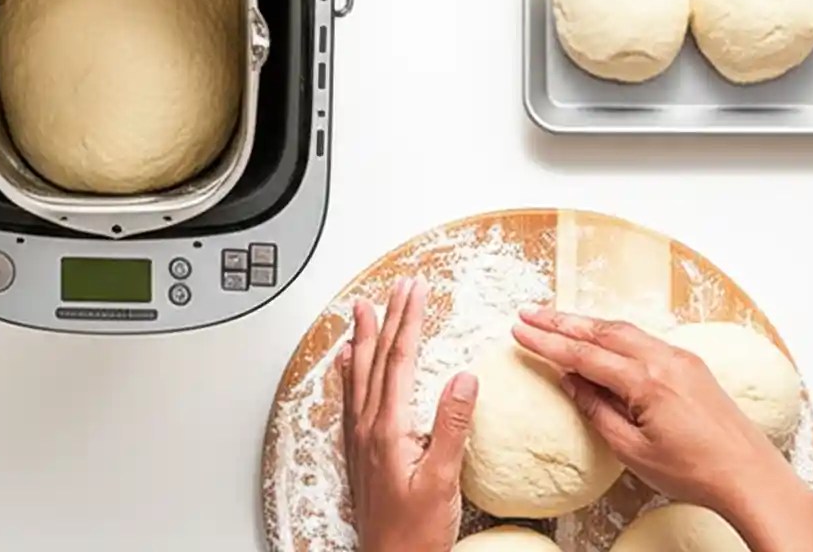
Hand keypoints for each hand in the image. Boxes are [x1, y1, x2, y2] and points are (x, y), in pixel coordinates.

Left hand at [340, 277, 479, 551]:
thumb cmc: (415, 532)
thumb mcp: (443, 479)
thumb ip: (452, 425)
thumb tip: (465, 378)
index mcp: (389, 427)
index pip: (400, 359)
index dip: (409, 320)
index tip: (417, 290)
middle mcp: (369, 427)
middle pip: (378, 358)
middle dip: (389, 317)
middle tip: (398, 285)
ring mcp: (360, 438)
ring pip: (359, 374)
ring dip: (363, 337)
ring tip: (364, 309)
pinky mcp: (360, 452)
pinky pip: (350, 398)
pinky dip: (349, 372)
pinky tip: (347, 362)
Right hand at [512, 307, 812, 551]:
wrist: (751, 476)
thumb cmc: (694, 472)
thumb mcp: (632, 449)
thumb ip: (597, 409)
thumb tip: (571, 380)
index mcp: (646, 381)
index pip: (583, 355)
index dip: (547, 343)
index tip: (519, 332)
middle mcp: (664, 359)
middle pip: (601, 331)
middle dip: (560, 321)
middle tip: (527, 313)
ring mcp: (680, 358)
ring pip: (622, 330)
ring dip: (586, 324)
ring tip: (554, 319)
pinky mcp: (690, 365)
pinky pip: (643, 340)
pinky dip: (613, 334)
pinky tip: (598, 337)